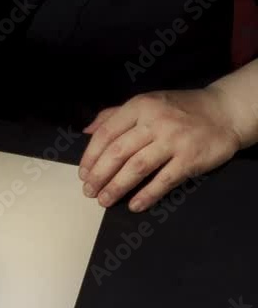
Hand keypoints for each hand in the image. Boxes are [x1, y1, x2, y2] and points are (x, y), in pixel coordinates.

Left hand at [78, 87, 242, 212]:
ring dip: (117, 187)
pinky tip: (135, 205)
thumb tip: (86, 130)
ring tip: (105, 200)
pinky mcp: (190, 158)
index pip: (106, 133)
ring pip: (137, 167)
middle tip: (89, 191)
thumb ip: (115, 114)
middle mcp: (155, 121)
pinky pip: (163, 180)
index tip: (83, 173)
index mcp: (140, 106)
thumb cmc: (181, 108)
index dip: (91, 156)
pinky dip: (147, 195)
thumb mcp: (147, 102)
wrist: (224, 112)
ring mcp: (173, 140)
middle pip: (118, 152)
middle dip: (99, 175)